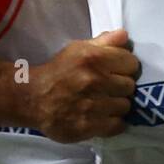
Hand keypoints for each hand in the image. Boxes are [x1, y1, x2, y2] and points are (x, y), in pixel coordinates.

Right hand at [23, 29, 139, 142]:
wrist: (33, 97)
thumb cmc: (58, 70)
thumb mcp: (77, 49)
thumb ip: (104, 42)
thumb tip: (125, 36)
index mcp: (93, 58)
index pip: (131, 63)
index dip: (126, 66)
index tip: (117, 71)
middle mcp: (94, 81)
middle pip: (130, 86)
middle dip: (122, 87)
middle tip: (109, 88)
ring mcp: (92, 106)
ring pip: (125, 107)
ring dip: (117, 105)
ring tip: (105, 103)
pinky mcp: (88, 127)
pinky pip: (117, 126)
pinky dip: (113, 123)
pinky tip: (103, 117)